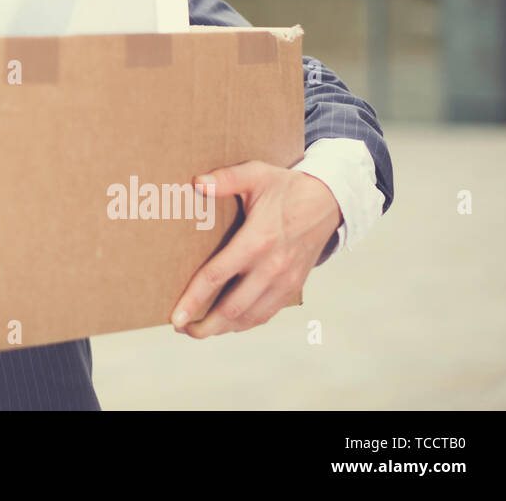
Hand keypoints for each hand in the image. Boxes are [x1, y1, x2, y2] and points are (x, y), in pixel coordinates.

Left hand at [170, 160, 340, 337]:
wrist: (329, 201)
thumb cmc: (287, 187)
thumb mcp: (256, 174)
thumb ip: (226, 179)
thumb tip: (197, 182)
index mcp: (258, 240)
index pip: (218, 276)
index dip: (194, 299)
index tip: (176, 317)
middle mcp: (272, 267)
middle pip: (233, 307)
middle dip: (205, 325)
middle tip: (181, 328)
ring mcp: (285, 280)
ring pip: (251, 317)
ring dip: (224, 328)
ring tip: (199, 331)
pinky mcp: (293, 286)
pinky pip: (267, 313)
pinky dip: (246, 323)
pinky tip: (229, 324)